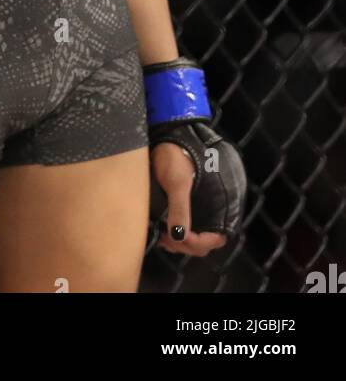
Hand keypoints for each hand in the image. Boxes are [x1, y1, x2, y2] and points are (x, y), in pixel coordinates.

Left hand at [151, 141, 227, 256]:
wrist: (171, 136)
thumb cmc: (177, 156)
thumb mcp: (177, 182)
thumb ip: (179, 208)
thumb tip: (178, 236)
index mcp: (221, 206)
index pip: (213, 239)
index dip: (196, 243)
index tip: (176, 236)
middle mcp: (215, 211)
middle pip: (203, 243)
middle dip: (184, 244)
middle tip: (164, 238)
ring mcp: (204, 209)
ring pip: (194, 237)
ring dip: (179, 241)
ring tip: (161, 234)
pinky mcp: (191, 205)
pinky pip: (187, 227)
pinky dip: (176, 233)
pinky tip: (162, 229)